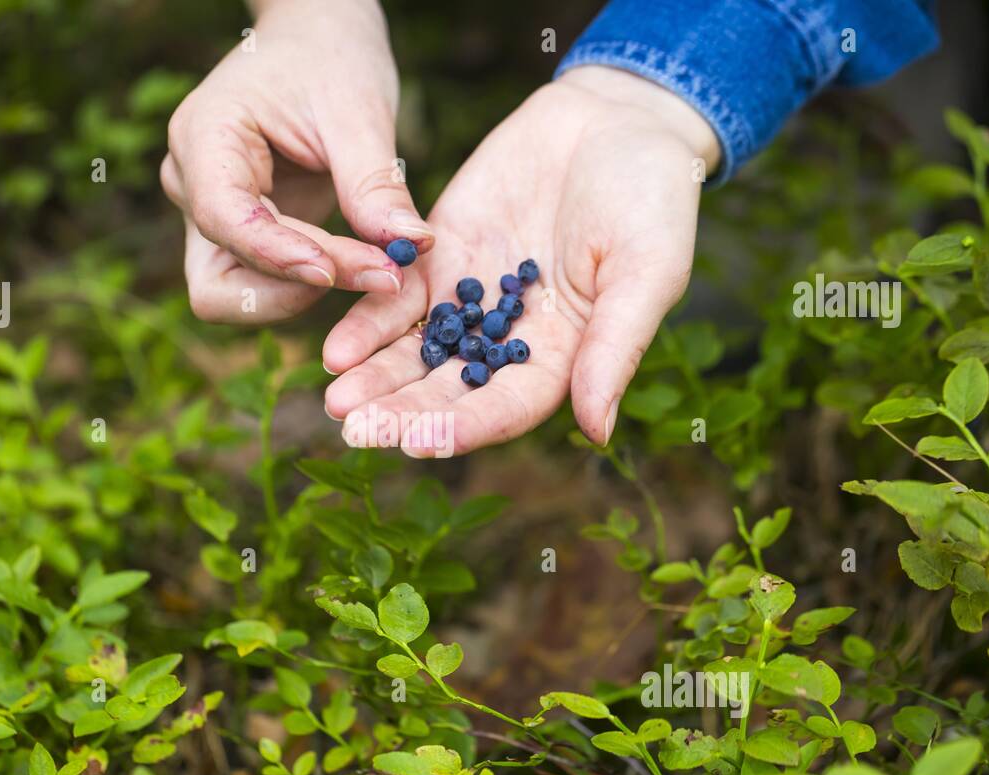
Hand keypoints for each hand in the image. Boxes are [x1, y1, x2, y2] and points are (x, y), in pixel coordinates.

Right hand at [160, 0, 432, 322]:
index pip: (225, 219)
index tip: (336, 273)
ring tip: (375, 266)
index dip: (277, 257)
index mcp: (204, 137)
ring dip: (302, 295)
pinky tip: (364, 263)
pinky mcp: (241, 234)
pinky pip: (266, 283)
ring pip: (237, 295)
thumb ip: (375, 184)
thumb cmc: (330, 57)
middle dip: (291, 290)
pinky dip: (312, 285)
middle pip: (219, 280)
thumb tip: (411, 245)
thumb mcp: (358, 111)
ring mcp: (210, 214)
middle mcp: (190, 183)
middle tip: (375, 273)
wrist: (318, 38)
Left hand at [322, 66, 720, 454]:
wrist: (617, 118)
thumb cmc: (652, 198)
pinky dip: (368, 323)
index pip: (506, 407)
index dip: (464, 427)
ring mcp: (470, 299)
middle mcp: (508, 340)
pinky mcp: (440, 255)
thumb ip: (614, 347)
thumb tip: (597, 432)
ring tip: (335, 401)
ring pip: (415, 351)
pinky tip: (336, 349)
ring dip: (376, 378)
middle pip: (448, 390)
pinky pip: (397, 296)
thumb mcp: (647, 271)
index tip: (421, 442)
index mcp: (562, 357)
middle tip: (356, 431)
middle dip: (402, 412)